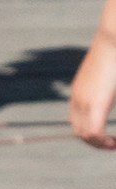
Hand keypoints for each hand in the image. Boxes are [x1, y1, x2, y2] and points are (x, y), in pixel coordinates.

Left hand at [72, 25, 115, 150]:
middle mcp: (78, 98)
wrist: (111, 42)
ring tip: (113, 145)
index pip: (76, 120)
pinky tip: (115, 143)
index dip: (90, 133)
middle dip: (95, 142)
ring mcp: (84, 101)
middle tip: (111, 145)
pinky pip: (93, 132)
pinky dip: (103, 141)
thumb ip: (105, 89)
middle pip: (78, 130)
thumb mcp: (107, 78)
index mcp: (79, 91)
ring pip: (84, 134)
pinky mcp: (95, 103)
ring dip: (99, 144)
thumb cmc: (113, 57)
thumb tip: (106, 92)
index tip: (107, 137)